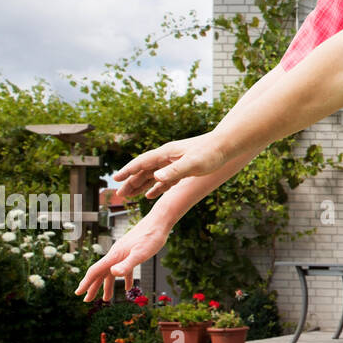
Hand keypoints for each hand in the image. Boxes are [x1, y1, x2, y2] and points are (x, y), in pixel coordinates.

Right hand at [74, 209, 171, 301]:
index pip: (95, 271)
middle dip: (93, 287)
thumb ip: (127, 264)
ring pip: (112, 272)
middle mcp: (116, 255)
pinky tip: (129, 287)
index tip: (78, 293)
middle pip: (101, 273)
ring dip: (108, 285)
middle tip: (87, 300)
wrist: (159, 222)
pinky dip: (125, 279)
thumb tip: (113, 273)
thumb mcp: (140, 253)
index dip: (86, 283)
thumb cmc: (151, 237)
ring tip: (106, 299)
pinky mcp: (132, 252)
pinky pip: (125, 268)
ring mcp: (123, 253)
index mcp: (114, 256)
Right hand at [113, 132, 229, 199]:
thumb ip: (174, 171)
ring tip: (129, 197)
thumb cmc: (211, 152)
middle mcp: (168, 157)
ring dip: (141, 186)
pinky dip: (156, 188)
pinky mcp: (183, 169)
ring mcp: (175, 163)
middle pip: (144, 171)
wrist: (227, 146)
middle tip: (119, 195)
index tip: (115, 178)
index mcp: (166, 153)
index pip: (142, 162)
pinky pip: (165, 180)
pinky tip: (150, 196)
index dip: (128, 171)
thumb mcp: (192, 163)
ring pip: (153, 176)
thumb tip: (156, 177)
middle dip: (131, 182)